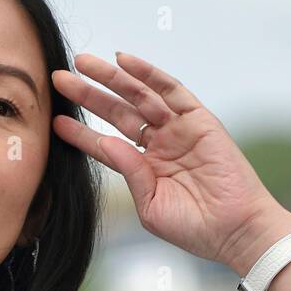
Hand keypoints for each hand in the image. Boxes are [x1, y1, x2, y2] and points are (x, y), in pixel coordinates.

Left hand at [51, 52, 290, 272]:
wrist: (235, 230)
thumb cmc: (194, 228)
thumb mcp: (150, 206)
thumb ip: (129, 174)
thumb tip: (107, 142)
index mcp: (145, 169)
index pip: (105, 145)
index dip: (80, 133)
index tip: (54, 121)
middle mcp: (159, 145)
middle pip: (117, 112)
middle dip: (88, 95)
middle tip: (58, 79)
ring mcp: (178, 130)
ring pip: (139, 96)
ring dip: (111, 78)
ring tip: (82, 63)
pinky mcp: (199, 120)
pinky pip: (171, 90)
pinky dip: (148, 73)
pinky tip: (123, 60)